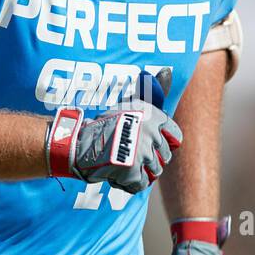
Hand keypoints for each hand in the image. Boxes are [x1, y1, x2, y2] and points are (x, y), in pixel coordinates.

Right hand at [46, 98, 182, 194]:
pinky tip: (116, 175)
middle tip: (131, 156)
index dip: (164, 144)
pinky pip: (140, 184)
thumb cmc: (104, 123)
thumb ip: (150, 93)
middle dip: (150, 160)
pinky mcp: (132, 171)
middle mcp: (151, 133)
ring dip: (140, 172)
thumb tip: (167, 71)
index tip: (152, 145)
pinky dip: (128, 184)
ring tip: (123, 165)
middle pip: (164, 157)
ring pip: (154, 172)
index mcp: (153, 116)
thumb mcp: (129, 103)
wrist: (79, 142)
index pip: (175, 137)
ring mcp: (142, 153)